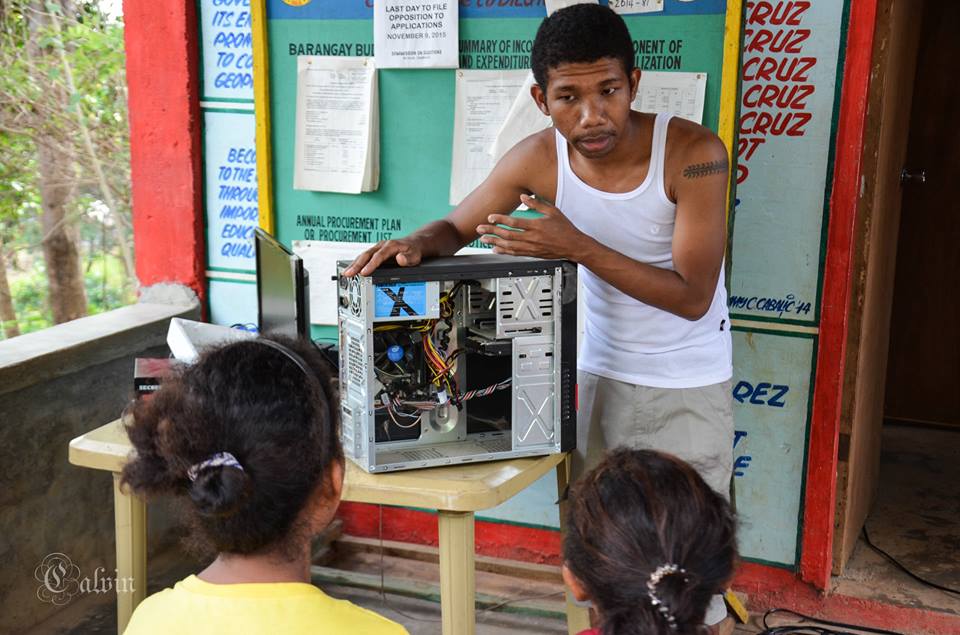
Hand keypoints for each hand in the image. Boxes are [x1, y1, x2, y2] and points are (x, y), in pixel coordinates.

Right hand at [343, 238, 422, 276]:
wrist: (413, 243)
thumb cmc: (413, 250)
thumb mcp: (415, 255)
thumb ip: (408, 258)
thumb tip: (400, 259)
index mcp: (390, 246)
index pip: (378, 256)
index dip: (371, 264)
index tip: (364, 272)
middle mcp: (381, 246)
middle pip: (367, 255)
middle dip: (357, 265)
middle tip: (348, 273)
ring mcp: (377, 249)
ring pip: (363, 256)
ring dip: (354, 264)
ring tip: (345, 274)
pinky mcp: (375, 253)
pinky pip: (364, 258)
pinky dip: (357, 264)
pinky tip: (352, 270)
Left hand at [476, 194, 590, 260]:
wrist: (574, 246)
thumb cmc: (565, 228)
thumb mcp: (553, 211)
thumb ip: (536, 203)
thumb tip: (523, 196)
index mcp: (537, 226)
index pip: (514, 222)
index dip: (500, 220)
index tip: (490, 217)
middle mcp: (532, 238)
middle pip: (507, 235)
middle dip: (492, 231)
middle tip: (480, 228)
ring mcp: (532, 247)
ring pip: (509, 246)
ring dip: (495, 242)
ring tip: (484, 239)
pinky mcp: (532, 253)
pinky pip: (515, 253)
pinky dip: (504, 251)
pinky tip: (496, 249)